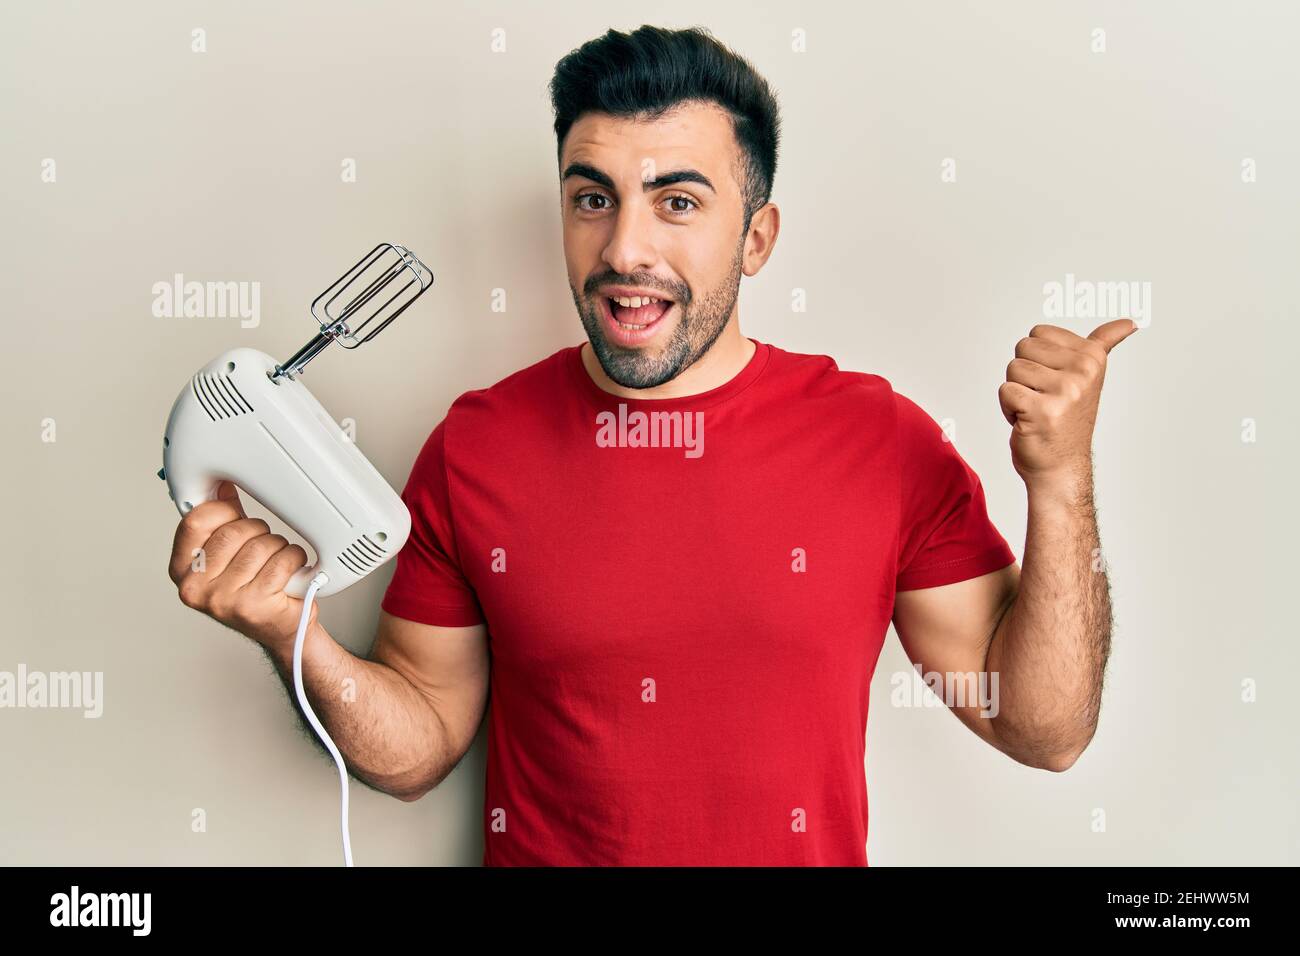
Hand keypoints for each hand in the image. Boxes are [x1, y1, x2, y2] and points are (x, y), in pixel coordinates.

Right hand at [167, 480, 318, 650]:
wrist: (282, 629)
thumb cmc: (255, 590)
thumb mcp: (230, 554)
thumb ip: (222, 521)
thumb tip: (223, 484)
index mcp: (182, 570)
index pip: (196, 520)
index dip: (224, 510)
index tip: (237, 517)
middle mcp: (196, 588)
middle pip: (234, 531)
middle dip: (259, 531)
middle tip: (264, 547)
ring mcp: (222, 600)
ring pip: (261, 545)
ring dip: (279, 547)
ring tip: (277, 563)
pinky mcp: (253, 606)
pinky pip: (281, 561)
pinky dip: (294, 560)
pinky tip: (290, 573)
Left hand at [998, 319, 1137, 494]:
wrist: (1061, 467)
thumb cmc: (1067, 420)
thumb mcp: (1089, 376)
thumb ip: (1103, 345)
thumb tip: (1129, 322)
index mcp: (1092, 357)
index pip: (1038, 333)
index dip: (1037, 358)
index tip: (1054, 381)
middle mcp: (1083, 372)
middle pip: (1022, 348)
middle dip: (1025, 375)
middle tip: (1043, 398)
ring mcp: (1064, 392)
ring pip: (1012, 370)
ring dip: (1017, 393)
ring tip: (1036, 410)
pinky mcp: (1042, 410)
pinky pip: (1006, 391)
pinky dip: (1009, 409)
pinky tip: (1028, 422)